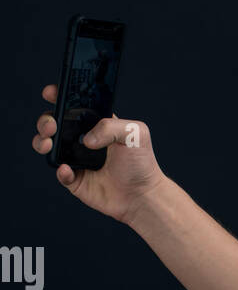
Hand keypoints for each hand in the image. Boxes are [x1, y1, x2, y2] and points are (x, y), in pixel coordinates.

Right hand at [31, 82, 166, 224]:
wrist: (143, 196)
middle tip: (51, 125)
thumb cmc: (142, 163)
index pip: (74, 106)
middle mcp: (84, 140)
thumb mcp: (134, 133)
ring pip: (50, 147)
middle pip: (54, 124)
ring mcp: (78, 160)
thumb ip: (110, 126)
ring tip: (48, 143)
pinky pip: (60, 174)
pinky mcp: (76, 180)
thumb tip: (86, 139)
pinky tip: (67, 169)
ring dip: (42, 141)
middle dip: (46, 120)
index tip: (49, 93)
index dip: (59, 97)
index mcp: (96, 124)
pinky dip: (60, 171)